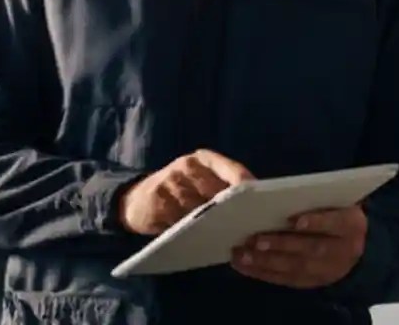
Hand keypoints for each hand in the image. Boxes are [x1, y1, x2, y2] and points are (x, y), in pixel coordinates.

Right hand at [118, 149, 252, 235]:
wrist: (135, 199)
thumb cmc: (179, 191)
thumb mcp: (200, 181)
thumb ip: (223, 187)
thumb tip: (256, 205)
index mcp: (205, 159)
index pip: (234, 171)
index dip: (248, 189)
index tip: (262, 206)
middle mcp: (188, 166)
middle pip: (218, 191)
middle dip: (233, 210)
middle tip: (248, 227)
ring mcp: (171, 182)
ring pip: (200, 209)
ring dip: (214, 224)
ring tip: (228, 236)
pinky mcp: (157, 200)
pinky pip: (180, 220)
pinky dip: (192, 231)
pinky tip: (202, 239)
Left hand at [230, 205, 367, 288]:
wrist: (349, 242)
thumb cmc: (333, 210)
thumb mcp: (332, 199)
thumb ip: (313, 196)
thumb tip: (275, 191)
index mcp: (352, 224)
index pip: (336, 223)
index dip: (316, 222)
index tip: (294, 220)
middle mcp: (345, 251)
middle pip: (312, 249)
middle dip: (282, 245)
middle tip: (255, 239)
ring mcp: (328, 271)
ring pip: (296, 267)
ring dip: (266, 262)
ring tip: (242, 254)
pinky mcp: (311, 282)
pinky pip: (285, 279)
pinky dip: (262, 273)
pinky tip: (243, 266)